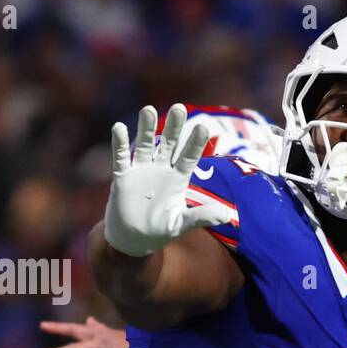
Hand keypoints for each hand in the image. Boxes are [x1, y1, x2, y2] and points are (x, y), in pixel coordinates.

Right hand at [103, 104, 232, 256]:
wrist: (133, 239)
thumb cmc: (160, 230)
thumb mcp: (182, 224)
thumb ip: (202, 216)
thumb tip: (227, 216)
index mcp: (178, 179)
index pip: (189, 157)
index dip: (195, 143)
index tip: (202, 127)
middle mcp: (161, 169)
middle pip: (169, 144)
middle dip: (173, 127)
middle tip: (179, 108)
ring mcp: (142, 171)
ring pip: (146, 144)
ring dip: (146, 128)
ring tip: (148, 109)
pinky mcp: (123, 177)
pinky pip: (121, 157)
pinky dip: (119, 143)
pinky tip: (119, 128)